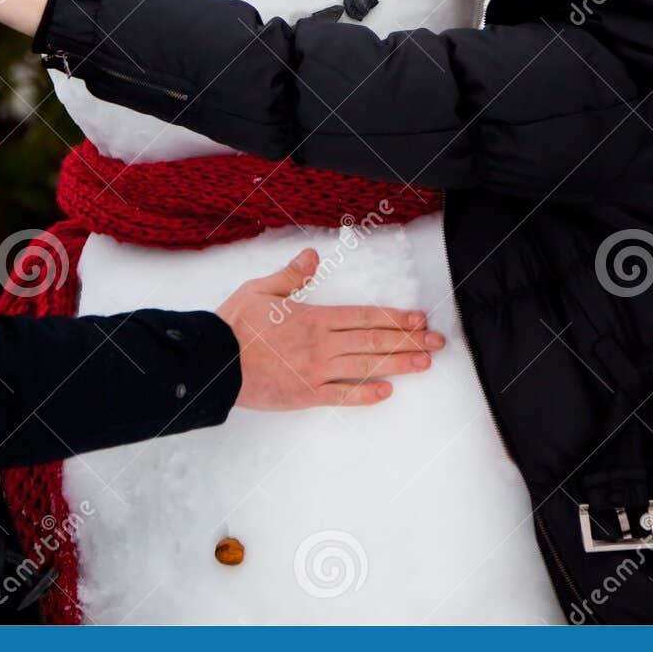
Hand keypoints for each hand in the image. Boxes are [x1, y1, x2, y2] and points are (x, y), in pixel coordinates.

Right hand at [216, 248, 442, 409]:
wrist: (215, 362)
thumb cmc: (234, 325)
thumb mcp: (260, 290)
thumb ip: (291, 275)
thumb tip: (312, 255)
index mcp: (314, 318)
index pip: (364, 316)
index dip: (394, 318)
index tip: (419, 319)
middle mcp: (321, 345)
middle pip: (372, 341)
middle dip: (408, 341)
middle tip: (437, 343)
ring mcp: (315, 371)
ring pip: (364, 366)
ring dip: (397, 364)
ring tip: (424, 364)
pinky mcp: (305, 394)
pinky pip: (341, 395)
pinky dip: (364, 395)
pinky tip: (386, 392)